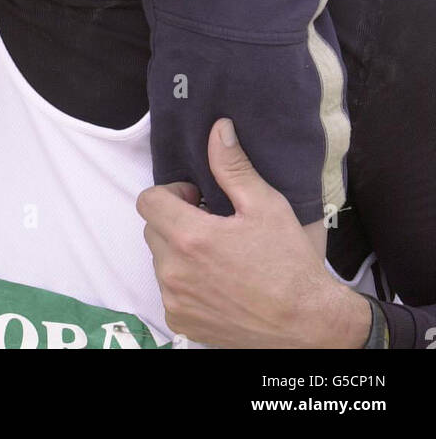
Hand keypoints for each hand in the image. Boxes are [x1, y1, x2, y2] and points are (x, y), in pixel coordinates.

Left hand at [137, 119, 371, 348]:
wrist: (307, 324)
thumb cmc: (288, 264)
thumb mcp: (265, 205)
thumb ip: (233, 166)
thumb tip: (218, 129)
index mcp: (190, 237)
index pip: (148, 201)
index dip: (171, 193)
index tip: (197, 199)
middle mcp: (175, 272)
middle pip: (153, 229)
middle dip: (175, 219)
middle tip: (211, 224)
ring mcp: (176, 301)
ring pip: (160, 261)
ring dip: (179, 251)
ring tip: (217, 254)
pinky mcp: (182, 324)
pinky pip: (169, 291)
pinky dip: (185, 282)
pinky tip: (217, 281)